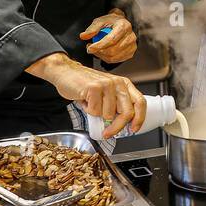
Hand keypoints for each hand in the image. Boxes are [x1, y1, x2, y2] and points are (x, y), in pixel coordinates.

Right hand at [27, 53, 146, 137]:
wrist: (65, 72)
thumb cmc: (86, 85)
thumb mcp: (106, 94)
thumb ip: (115, 106)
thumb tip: (121, 126)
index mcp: (124, 84)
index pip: (140, 102)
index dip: (139, 118)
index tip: (134, 129)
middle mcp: (118, 83)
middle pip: (126, 112)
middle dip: (117, 127)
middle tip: (108, 133)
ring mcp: (107, 84)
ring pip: (108, 114)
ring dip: (97, 115)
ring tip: (91, 104)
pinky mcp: (94, 88)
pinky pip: (94, 111)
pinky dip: (88, 111)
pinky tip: (85, 101)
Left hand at [81, 11, 136, 64]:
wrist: (121, 24)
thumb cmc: (110, 22)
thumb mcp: (100, 21)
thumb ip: (92, 29)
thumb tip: (83, 36)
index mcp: (124, 26)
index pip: (111, 39)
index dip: (99, 46)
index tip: (89, 48)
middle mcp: (131, 36)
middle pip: (113, 50)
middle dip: (99, 52)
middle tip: (90, 49)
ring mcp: (132, 46)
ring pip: (114, 57)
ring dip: (101, 56)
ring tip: (96, 50)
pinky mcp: (131, 52)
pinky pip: (116, 60)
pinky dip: (107, 58)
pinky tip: (103, 52)